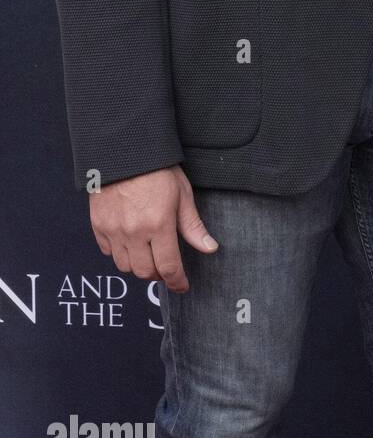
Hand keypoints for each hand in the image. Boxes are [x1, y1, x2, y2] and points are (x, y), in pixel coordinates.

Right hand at [88, 165, 217, 293]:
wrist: (125, 151)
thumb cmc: (158, 170)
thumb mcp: (183, 195)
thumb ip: (193, 226)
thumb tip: (210, 248)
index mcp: (159, 225)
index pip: (168, 267)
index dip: (177, 281)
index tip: (182, 286)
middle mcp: (134, 232)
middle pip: (145, 272)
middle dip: (158, 275)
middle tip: (166, 267)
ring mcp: (113, 231)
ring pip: (125, 267)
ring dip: (138, 266)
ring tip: (148, 254)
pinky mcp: (98, 226)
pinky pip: (108, 252)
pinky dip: (120, 253)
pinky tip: (130, 242)